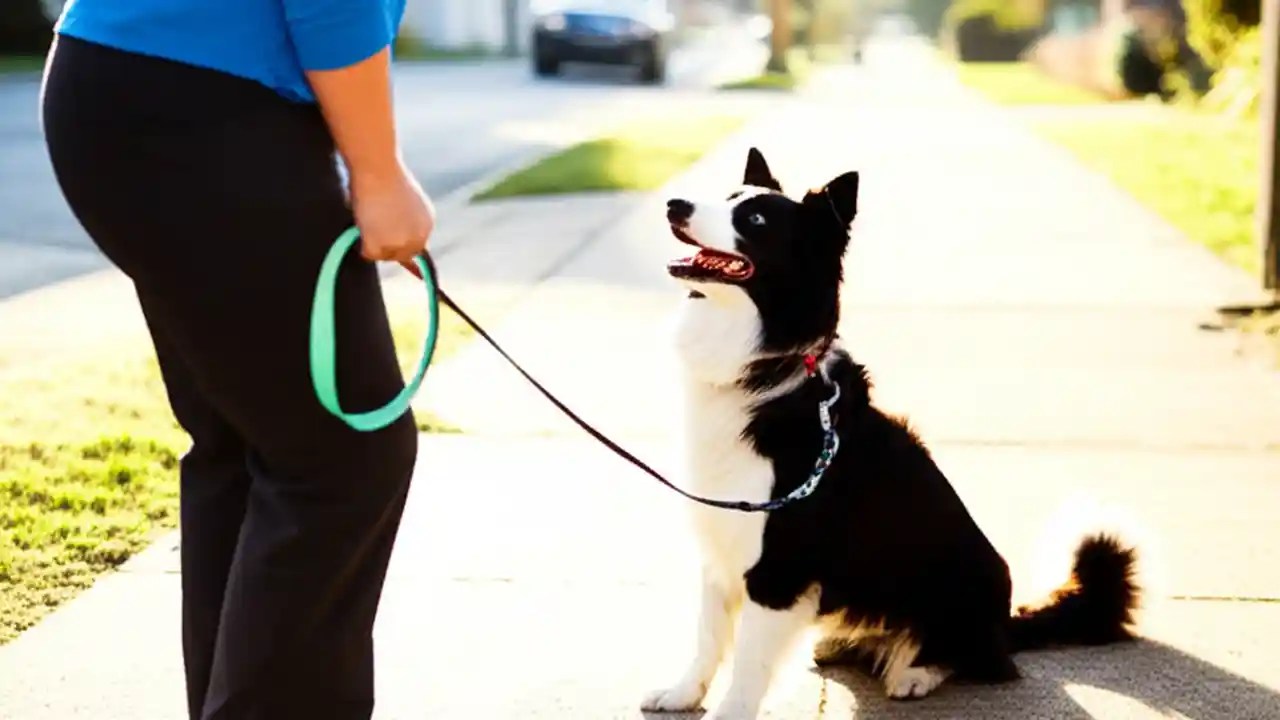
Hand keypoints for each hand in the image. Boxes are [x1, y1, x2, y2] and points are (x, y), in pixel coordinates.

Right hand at [350, 160, 434, 274]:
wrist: (378, 168)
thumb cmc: (385, 175)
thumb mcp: (404, 201)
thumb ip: (404, 219)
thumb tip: (390, 230)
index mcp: (427, 224)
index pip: (417, 248)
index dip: (400, 244)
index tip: (388, 243)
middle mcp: (420, 237)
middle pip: (402, 256)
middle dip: (387, 247)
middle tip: (371, 230)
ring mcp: (402, 244)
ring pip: (384, 256)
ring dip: (374, 243)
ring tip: (366, 220)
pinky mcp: (383, 247)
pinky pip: (369, 254)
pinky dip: (362, 243)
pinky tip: (362, 225)